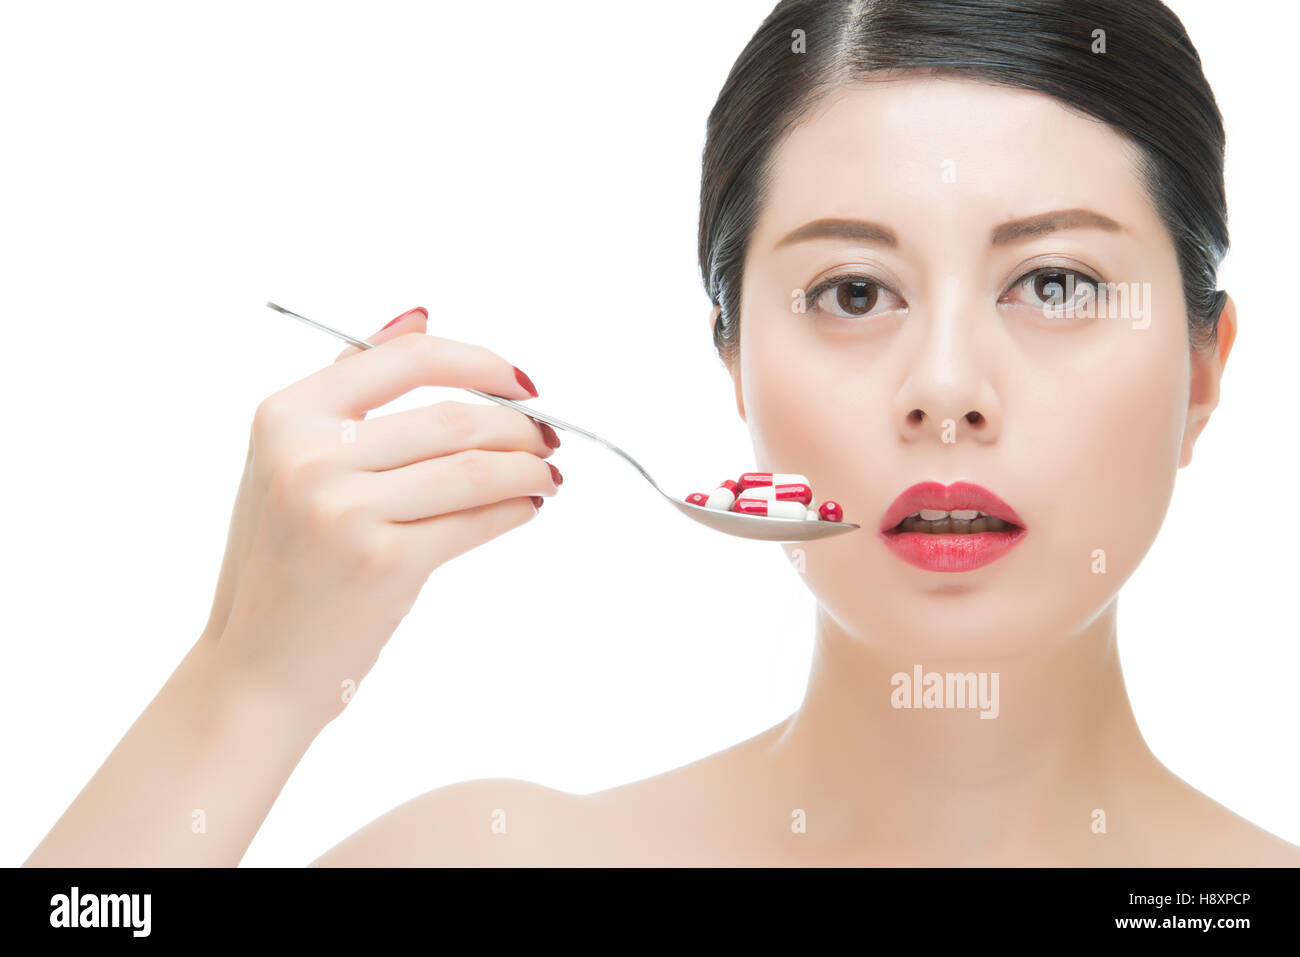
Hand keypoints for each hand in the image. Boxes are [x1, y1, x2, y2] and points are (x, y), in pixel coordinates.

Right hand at [200, 307, 560, 728]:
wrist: (256, 668)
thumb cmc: (282, 563)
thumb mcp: (286, 460)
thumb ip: (348, 384)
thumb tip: (421, 315)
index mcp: (285, 416)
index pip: (407, 358)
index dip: (481, 362)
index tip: (522, 382)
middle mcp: (309, 456)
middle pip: (455, 417)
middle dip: (520, 426)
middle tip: (548, 438)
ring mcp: (345, 511)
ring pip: (476, 468)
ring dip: (529, 468)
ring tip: (546, 475)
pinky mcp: (384, 564)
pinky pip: (477, 520)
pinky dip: (516, 508)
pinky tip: (527, 506)